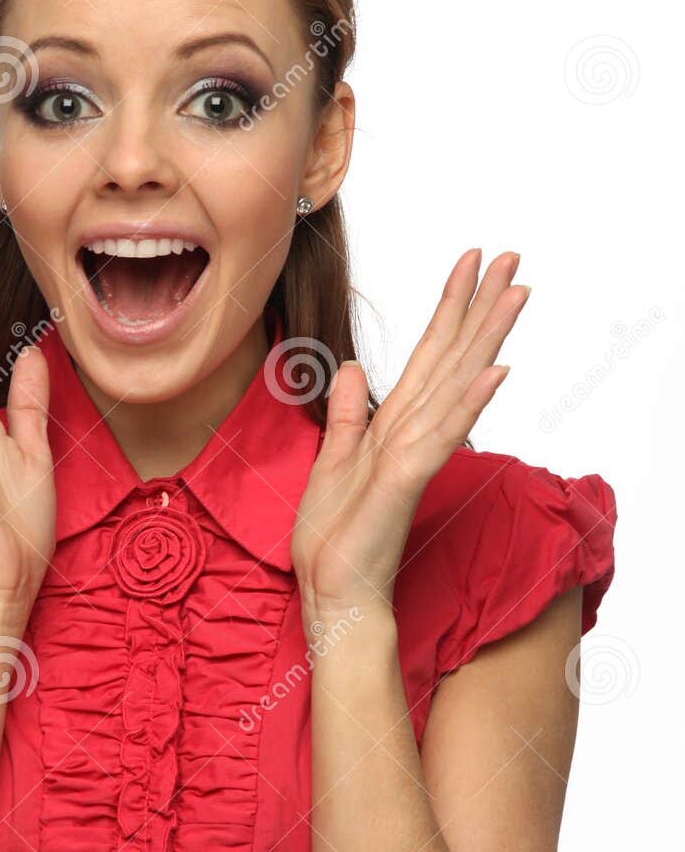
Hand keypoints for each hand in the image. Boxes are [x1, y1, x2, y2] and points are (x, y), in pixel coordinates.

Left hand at [291, 248, 528, 620]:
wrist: (333, 593)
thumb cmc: (335, 538)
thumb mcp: (333, 460)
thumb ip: (350, 416)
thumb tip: (353, 370)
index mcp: (395, 426)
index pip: (430, 356)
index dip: (451, 307)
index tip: (471, 261)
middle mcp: (413, 433)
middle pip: (454, 358)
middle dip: (482, 306)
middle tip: (513, 257)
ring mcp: (414, 456)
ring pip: (456, 384)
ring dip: (487, 338)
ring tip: (517, 293)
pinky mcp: (406, 482)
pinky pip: (441, 435)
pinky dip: (468, 403)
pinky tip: (494, 372)